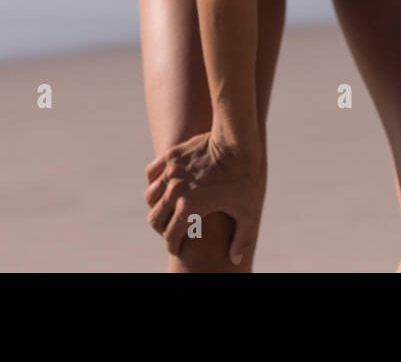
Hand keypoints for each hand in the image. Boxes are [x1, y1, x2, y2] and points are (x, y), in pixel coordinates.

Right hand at [144, 131, 265, 264]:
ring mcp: (171, 172)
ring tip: (166, 208)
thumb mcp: (249, 212)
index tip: (176, 248)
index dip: (173, 246)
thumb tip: (235, 260)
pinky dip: (154, 181)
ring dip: (156, 204)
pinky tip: (164, 184)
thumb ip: (242, 239)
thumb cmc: (246, 178)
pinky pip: (152, 172)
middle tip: (169, 230)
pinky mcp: (171, 155)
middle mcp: (175, 191)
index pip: (171, 236)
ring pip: (151, 195)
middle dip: (161, 228)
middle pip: (155, 218)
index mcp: (190, 208)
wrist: (238, 141)